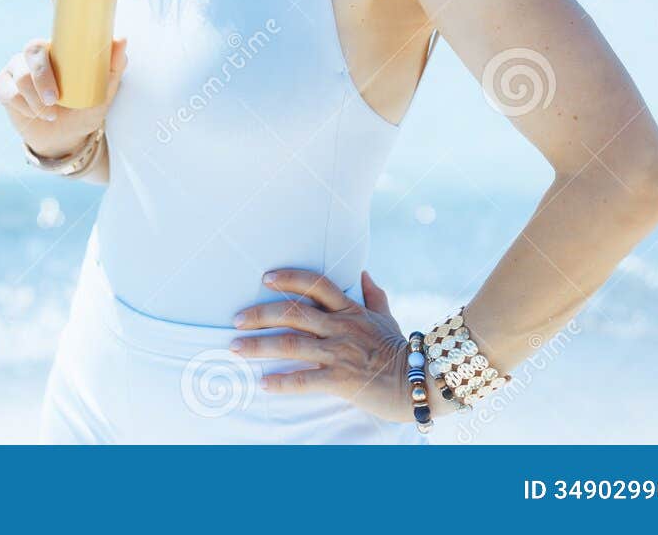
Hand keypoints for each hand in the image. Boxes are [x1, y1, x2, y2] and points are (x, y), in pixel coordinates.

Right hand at [0, 0, 127, 156]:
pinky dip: (25, 104)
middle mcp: (40, 51)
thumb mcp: (105, 90)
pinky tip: (37, 113)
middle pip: (33, 48)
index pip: (58, 13)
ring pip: (21, 72)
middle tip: (56, 99)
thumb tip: (122, 39)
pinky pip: (9, 89)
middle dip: (43, 75)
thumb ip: (114, 67)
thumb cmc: (86, 109)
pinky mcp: (5, 85)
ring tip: (52, 112)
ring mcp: (19, 67)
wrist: (65, 140)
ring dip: (36, 96)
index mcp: (64, 45)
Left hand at [230, 269, 412, 423]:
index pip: (316, 284)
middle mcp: (341, 327)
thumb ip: (374, 296)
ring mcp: (340, 353)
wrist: (422, 383)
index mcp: (350, 311)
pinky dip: (282, 382)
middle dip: (260, 315)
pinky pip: (305, 380)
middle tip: (235, 319)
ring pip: (291, 344)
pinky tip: (264, 384)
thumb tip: (364, 273)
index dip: (289, 278)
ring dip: (259, 346)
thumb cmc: (401, 351)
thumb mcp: (387, 318)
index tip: (265, 278)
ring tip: (235, 348)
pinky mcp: (341, 380)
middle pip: (292, 313)